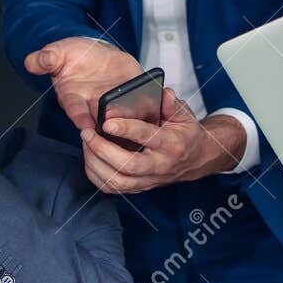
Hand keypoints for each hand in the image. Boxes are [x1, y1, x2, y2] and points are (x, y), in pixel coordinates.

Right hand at [24, 37, 141, 131]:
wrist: (96, 53)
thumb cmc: (74, 56)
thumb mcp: (58, 53)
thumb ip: (46, 59)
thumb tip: (32, 62)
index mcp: (74, 100)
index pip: (76, 112)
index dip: (81, 119)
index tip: (86, 126)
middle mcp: (94, 108)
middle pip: (102, 123)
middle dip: (109, 129)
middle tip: (117, 133)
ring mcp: (115, 105)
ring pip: (124, 119)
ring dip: (132, 122)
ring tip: (141, 124)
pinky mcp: (133, 99)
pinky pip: (143, 107)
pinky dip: (152, 108)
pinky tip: (161, 108)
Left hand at [80, 87, 245, 193]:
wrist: (195, 159)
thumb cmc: (186, 134)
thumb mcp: (185, 115)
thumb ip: (172, 105)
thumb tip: (164, 94)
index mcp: (172, 144)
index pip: (147, 137)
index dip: (126, 129)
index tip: (107, 121)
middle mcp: (160, 165)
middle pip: (128, 165)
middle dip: (103, 150)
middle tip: (88, 133)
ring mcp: (149, 180)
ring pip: (117, 181)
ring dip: (96, 164)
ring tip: (86, 144)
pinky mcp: (139, 188)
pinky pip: (113, 188)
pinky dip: (96, 175)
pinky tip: (90, 158)